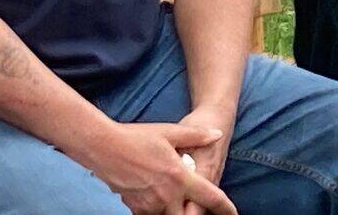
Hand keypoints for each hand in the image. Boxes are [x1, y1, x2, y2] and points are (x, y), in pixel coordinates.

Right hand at [80, 121, 233, 214]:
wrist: (104, 147)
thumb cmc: (138, 137)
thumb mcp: (171, 132)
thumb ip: (196, 136)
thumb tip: (217, 134)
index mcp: (180, 177)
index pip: (210, 197)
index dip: (225, 208)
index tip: (234, 214)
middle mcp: (167, 196)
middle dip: (193, 213)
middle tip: (194, 206)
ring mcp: (150, 204)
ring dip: (173, 210)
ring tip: (173, 197)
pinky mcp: (135, 206)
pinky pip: (150, 214)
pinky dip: (156, 209)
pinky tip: (155, 196)